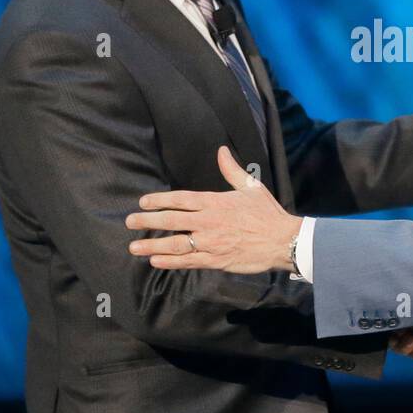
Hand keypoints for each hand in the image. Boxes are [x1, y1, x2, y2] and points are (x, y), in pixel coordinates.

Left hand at [126, 147, 300, 273]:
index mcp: (215, 202)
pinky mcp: (216, 260)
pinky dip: (170, 262)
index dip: (159, 200)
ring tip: (134, 246)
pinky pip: (188, 261)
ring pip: (175, 244)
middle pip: (171, 220)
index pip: (180, 198)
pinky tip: (155, 261)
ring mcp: (210, 243)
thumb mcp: (251, 187)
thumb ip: (231, 169)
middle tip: (129, 221)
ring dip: (152, 245)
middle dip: (147, 220)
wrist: (282, 240)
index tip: (143, 201)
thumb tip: (222, 150)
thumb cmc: (267, 213)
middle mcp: (209, 222)